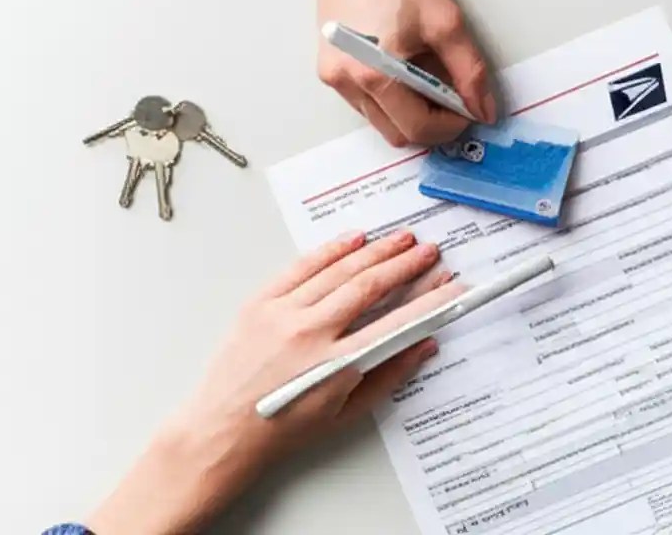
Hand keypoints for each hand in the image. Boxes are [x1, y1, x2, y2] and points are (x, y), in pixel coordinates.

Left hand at [87, 231, 462, 533]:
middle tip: (429, 252)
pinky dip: (329, 250)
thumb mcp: (346, 414)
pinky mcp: (259, 304)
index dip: (429, 300)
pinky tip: (352, 240)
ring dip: (375, 251)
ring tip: (401, 239)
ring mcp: (281, 314)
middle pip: (369, 285)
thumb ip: (389, 375)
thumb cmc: (282, 430)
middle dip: (406, 264)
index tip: (450, 286)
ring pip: (338, 270)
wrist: (221, 432)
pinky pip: (300, 267)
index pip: (397, 322)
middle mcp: (309, 333)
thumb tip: (423, 345)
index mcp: (336, 365)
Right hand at [314, 0, 496, 145]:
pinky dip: (388, 98)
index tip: (468, 110)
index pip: (419, 128)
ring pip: (379, 120)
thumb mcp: (446, 22)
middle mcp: (347, 82)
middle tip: (452, 97)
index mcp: (375, 74)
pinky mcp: (327, 66)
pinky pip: (363, 102)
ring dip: (408, 110)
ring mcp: (332, 76)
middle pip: (397, 133)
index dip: (450, 126)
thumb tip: (483, 108)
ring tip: (426, 74)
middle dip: (430, 122)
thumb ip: (469, 71)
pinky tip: (403, 67)